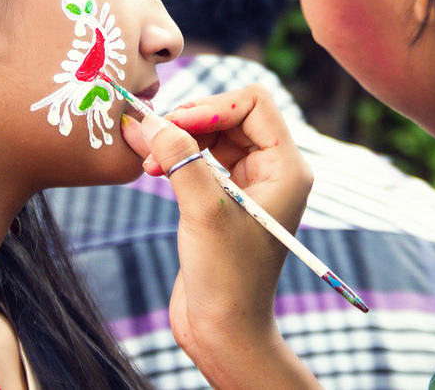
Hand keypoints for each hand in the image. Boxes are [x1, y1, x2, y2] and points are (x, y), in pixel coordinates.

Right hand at [121, 83, 319, 388]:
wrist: (224, 331)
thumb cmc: (227, 277)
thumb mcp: (203, 210)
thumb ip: (178, 158)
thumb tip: (147, 120)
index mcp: (286, 167)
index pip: (253, 102)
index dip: (211, 106)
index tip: (174, 126)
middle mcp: (272, 170)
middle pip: (230, 114)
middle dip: (189, 120)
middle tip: (152, 138)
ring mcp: (248, 184)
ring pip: (211, 134)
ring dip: (178, 139)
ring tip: (149, 160)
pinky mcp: (223, 199)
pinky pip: (201, 158)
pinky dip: (176, 157)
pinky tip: (154, 170)